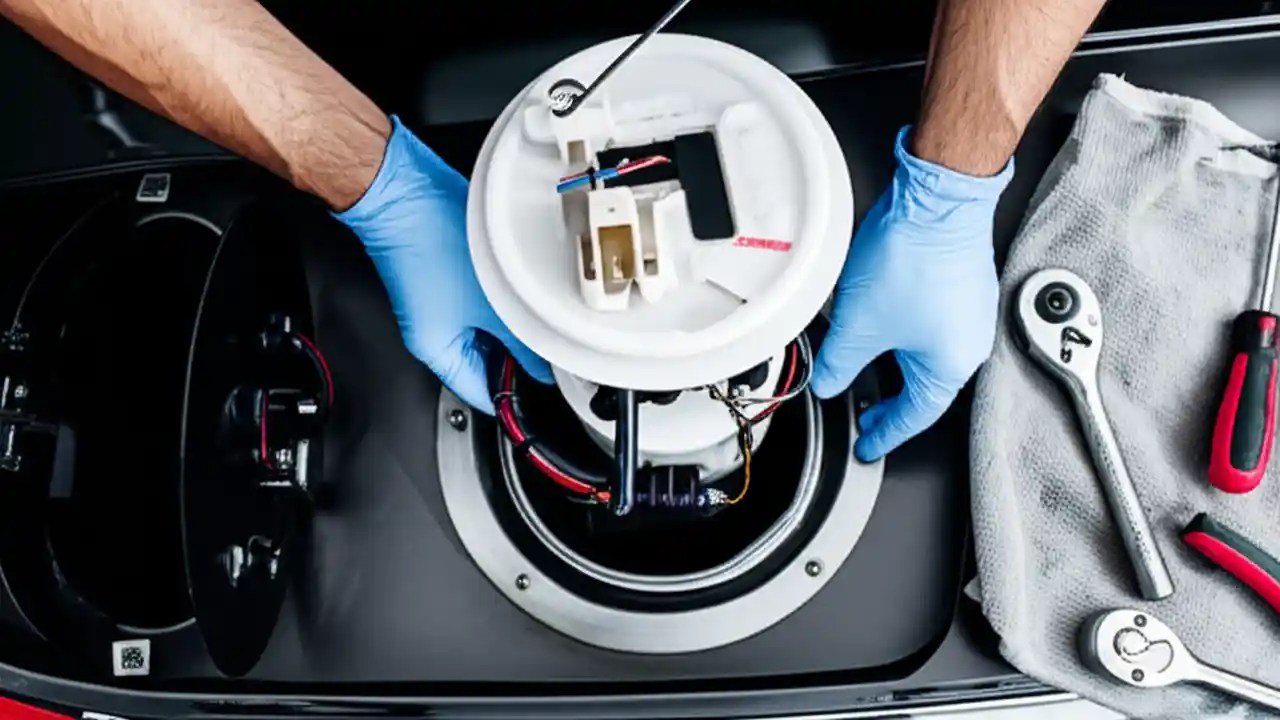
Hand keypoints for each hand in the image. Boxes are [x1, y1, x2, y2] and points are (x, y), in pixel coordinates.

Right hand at [335, 116, 551, 413]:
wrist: (405, 191)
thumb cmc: (429, 241)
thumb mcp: (491, 303)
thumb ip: (521, 340)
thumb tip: (542, 365)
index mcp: (438, 351)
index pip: (481, 394)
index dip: (513, 399)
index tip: (544, 396)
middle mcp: (435, 333)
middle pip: (485, 364)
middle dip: (517, 362)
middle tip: (554, 357)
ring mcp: (441, 305)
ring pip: (486, 332)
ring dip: (512, 331)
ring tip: (542, 325)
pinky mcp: (448, 279)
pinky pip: (482, 305)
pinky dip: (503, 305)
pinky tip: (523, 296)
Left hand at [811, 126, 1012, 460]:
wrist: (937, 198)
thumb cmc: (913, 258)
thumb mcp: (858, 326)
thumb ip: (837, 365)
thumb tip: (827, 384)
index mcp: (950, 366)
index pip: (914, 416)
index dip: (884, 435)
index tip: (868, 447)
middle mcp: (968, 342)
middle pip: (922, 387)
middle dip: (888, 402)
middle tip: (863, 415)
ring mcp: (967, 310)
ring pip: (923, 353)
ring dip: (892, 365)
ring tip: (861, 368)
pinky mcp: (958, 282)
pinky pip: (928, 324)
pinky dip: (901, 336)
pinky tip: (877, 325)